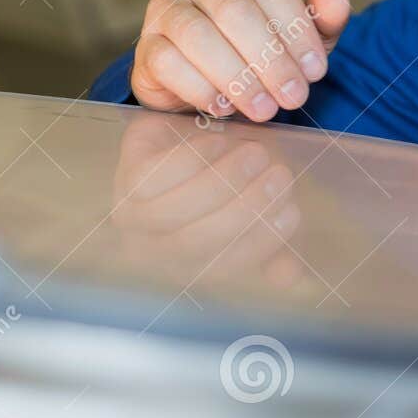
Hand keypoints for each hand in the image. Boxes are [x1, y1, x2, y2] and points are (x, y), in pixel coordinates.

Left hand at [110, 111, 302, 287]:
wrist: (180, 144)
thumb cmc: (222, 187)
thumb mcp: (249, 216)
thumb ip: (269, 245)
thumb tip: (290, 277)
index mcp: (185, 268)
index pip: (222, 268)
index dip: (258, 243)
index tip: (292, 213)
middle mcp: (151, 251)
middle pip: (195, 241)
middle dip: (244, 208)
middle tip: (279, 175)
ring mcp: (131, 216)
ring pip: (173, 209)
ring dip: (223, 179)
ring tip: (258, 154)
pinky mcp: (125, 176)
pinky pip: (156, 173)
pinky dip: (194, 156)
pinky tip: (221, 141)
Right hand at [131, 0, 349, 122]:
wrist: (212, 79)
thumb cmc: (262, 47)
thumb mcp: (301, 34)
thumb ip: (323, 17)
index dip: (296, 28)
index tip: (316, 70)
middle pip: (234, 9)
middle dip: (270, 59)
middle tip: (294, 96)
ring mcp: (165, 7)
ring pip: (197, 35)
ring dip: (237, 77)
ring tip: (264, 108)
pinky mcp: (146, 44)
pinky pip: (168, 62)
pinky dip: (201, 88)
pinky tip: (225, 107)